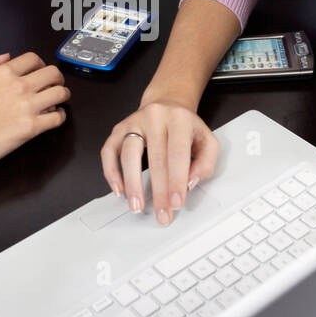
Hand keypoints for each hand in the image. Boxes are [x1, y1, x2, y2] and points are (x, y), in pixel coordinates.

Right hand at [0, 52, 69, 173]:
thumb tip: (4, 57)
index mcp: (2, 73)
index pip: (34, 59)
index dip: (41, 64)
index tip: (41, 72)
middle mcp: (18, 86)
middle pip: (53, 73)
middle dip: (57, 79)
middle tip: (56, 85)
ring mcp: (27, 107)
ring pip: (60, 93)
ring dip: (62, 96)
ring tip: (58, 101)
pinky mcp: (31, 128)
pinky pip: (57, 118)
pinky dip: (60, 117)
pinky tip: (55, 118)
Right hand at [100, 102, 219, 225]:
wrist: (167, 103)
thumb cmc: (186, 127)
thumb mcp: (207, 140)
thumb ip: (206, 163)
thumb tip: (190, 182)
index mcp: (179, 119)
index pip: (178, 153)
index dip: (177, 180)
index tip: (176, 202)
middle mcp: (155, 117)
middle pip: (155, 158)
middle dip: (158, 191)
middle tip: (161, 213)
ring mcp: (133, 122)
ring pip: (128, 154)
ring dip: (132, 184)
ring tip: (136, 205)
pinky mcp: (118, 129)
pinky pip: (109, 151)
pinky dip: (111, 172)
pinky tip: (118, 189)